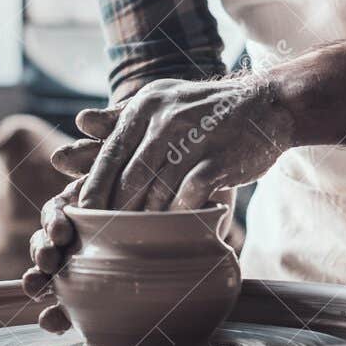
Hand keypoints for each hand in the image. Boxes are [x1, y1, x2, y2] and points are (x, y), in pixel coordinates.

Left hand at [20, 75, 292, 331]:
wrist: (268, 105)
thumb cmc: (207, 111)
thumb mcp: (163, 102)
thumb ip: (122, 116)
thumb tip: (79, 123)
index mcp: (145, 105)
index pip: (109, 153)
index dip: (92, 187)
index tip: (78, 215)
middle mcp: (165, 118)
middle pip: (128, 176)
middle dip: (113, 210)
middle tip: (100, 238)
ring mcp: (193, 137)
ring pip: (155, 190)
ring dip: (143, 219)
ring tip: (131, 242)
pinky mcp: (218, 159)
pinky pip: (188, 196)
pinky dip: (178, 215)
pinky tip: (173, 230)